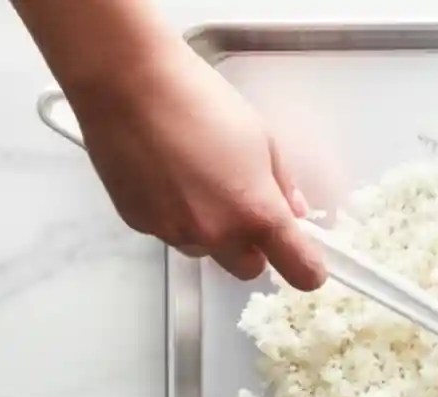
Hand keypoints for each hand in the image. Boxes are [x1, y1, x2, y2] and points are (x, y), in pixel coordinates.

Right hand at [67, 41, 324, 288]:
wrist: (128, 85)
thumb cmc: (203, 102)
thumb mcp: (262, 139)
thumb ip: (283, 185)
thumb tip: (294, 213)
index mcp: (257, 214)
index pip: (300, 271)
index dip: (309, 269)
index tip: (309, 260)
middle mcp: (217, 235)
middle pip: (249, 268)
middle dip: (254, 248)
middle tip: (246, 208)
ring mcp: (174, 233)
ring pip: (206, 251)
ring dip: (212, 233)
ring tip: (199, 183)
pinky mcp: (139, 224)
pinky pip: (171, 233)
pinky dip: (176, 217)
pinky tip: (167, 177)